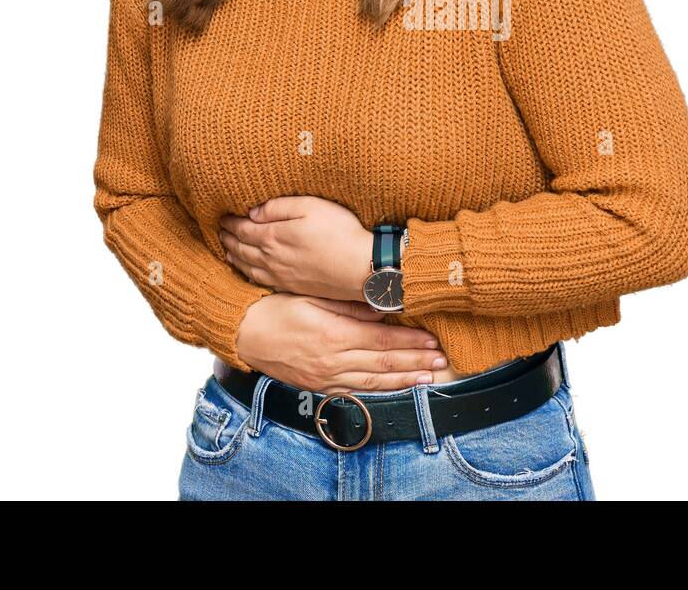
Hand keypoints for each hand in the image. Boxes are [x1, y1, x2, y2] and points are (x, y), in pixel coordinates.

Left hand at [219, 195, 373, 302]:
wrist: (360, 269)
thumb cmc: (340, 233)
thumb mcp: (310, 207)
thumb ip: (279, 207)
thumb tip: (253, 212)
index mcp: (274, 236)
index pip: (243, 229)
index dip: (230, 222)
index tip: (222, 216)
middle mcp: (272, 258)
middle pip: (241, 248)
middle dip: (228, 238)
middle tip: (219, 230)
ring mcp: (281, 275)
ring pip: (248, 266)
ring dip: (235, 256)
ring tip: (227, 249)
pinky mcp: (291, 286)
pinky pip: (260, 280)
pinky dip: (248, 274)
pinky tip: (248, 271)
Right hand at [235, 293, 447, 392]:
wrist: (247, 335)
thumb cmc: (278, 308)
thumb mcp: (312, 296)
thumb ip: (348, 305)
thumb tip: (380, 308)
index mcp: (335, 334)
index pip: (383, 339)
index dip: (410, 340)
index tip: (431, 339)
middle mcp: (334, 359)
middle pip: (385, 361)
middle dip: (416, 361)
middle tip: (440, 359)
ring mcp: (327, 377)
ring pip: (374, 380)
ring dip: (404, 379)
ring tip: (427, 377)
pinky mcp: (320, 386)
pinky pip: (355, 391)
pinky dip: (378, 390)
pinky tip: (394, 387)